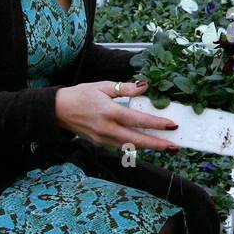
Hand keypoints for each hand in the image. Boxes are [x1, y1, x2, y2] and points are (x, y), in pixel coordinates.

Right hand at [54, 80, 179, 151]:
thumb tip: (144, 86)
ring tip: (165, 146)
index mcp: (110, 112)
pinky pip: (121, 146)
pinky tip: (146, 143)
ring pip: (130, 146)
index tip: (171, 125)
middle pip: (137, 140)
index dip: (156, 124)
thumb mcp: (103, 86)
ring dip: (148, 147)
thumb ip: (125, 88)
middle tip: (174, 147)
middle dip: (157, 144)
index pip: (138, 120)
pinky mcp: (100, 143)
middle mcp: (108, 129)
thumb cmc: (80, 95)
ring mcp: (103, 139)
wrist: (58, 110)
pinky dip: (135, 145)